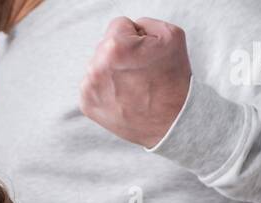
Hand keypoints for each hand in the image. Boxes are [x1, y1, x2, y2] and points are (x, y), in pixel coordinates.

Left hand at [79, 17, 191, 148]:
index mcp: (115, 47)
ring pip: (98, 65)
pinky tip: (124, 96)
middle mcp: (96, 67)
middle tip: (142, 72)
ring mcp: (89, 87)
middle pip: (106, 45)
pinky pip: (93, 84)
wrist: (173, 122)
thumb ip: (144, 23)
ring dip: (112, 71)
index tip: (146, 55)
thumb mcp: (171, 36)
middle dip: (122, 54)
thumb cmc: (174, 79)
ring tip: (134, 86)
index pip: (119, 25)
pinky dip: (106, 88)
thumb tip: (128, 28)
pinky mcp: (86, 103)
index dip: (136, 37)